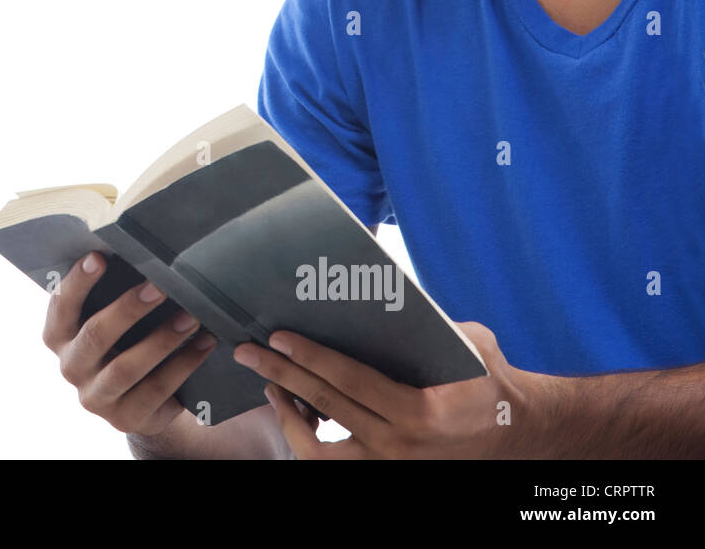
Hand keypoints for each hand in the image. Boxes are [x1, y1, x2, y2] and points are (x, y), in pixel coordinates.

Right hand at [42, 251, 218, 435]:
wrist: (139, 399)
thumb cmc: (124, 340)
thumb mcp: (110, 319)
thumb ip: (110, 294)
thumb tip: (139, 252)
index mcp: (59, 337)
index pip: (62, 307)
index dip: (77, 282)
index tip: (100, 256)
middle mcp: (71, 368)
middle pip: (95, 336)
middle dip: (128, 309)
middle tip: (160, 287)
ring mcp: (96, 398)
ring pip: (126, 368)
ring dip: (162, 340)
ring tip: (192, 317)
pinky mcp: (125, 418)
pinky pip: (156, 390)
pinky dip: (183, 365)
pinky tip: (204, 344)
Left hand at [233, 321, 535, 457]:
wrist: (517, 433)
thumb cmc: (490, 380)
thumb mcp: (470, 343)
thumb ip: (430, 324)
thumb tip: (380, 291)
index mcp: (420, 412)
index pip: (350, 381)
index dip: (310, 357)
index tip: (279, 336)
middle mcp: (401, 445)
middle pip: (325, 406)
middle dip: (280, 374)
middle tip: (247, 350)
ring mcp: (390, 466)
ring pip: (318, 450)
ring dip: (286, 416)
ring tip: (268, 387)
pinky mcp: (385, 474)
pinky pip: (333, 462)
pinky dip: (306, 440)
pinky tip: (292, 412)